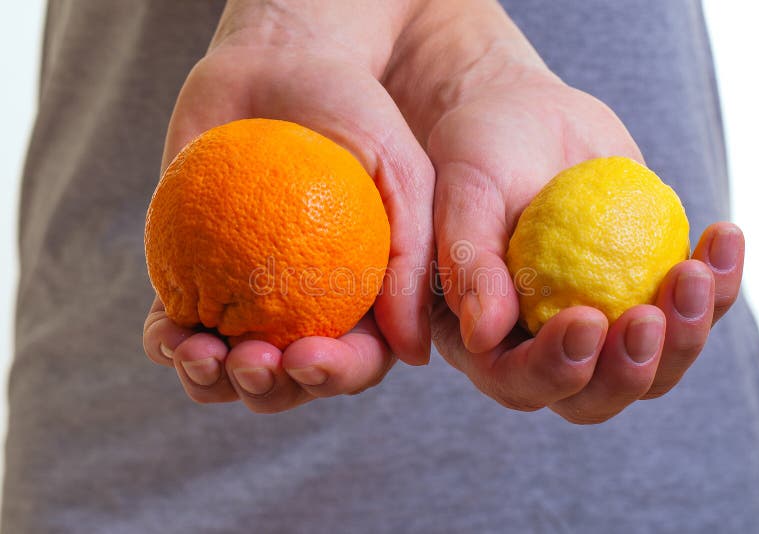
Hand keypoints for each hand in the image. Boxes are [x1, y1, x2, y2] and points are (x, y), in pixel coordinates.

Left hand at [142, 0, 434, 411]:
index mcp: (360, 300)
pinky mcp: (194, 273)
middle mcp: (304, 308)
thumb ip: (412, 257)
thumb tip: (416, 356)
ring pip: (227, 369)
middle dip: (268, 389)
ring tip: (199, 351)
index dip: (334, 376)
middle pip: (289, 380)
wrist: (278, 63)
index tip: (307, 354)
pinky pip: (175, 325)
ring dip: (211, 381)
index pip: (356, 361)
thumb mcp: (402, 172)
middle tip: (250, 359)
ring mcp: (247, 295)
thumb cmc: (351, 112)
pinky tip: (165, 332)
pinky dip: (166, 341)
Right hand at [383, 1, 744, 421]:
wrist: (529, 115)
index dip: (554, 368)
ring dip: (686, 335)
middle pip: (592, 397)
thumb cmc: (481, 151)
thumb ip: (467, 261)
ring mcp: (601, 323)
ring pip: (652, 368)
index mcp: (485, 338)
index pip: (516, 379)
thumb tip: (482, 335)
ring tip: (696, 272)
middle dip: (628, 371)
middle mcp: (543, 343)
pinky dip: (718, 285)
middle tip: (649, 317)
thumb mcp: (466, 195)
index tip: (585, 319)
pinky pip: (690, 310)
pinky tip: (722, 239)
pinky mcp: (645, 291)